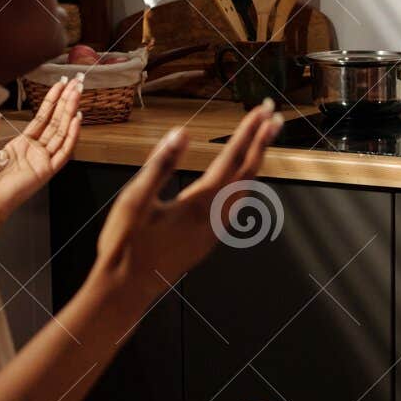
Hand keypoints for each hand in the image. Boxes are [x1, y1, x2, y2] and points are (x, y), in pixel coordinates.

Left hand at [0, 75, 82, 231]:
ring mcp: (44, 160)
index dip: (52, 101)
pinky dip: (72, 135)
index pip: (43, 118)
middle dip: (66, 101)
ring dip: (71, 112)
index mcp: (24, 145)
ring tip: (78, 93)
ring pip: (62, 131)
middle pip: (56, 121)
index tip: (61, 85)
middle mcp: (37, 151)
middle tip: (77, 83)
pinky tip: (77, 119)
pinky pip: (63, 151)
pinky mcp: (47, 170)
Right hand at [88, 101, 282, 314]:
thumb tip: (183, 134)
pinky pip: (235, 206)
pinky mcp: (207, 241)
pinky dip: (244, 183)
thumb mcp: (134, 200)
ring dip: (255, 162)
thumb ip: (160, 165)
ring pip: (246, 191)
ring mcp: (213, 232)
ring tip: (262, 140)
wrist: (126, 290)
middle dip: (262, 142)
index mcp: (199, 204)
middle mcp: (214, 217)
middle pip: (248, 173)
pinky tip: (238, 179)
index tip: (264, 110)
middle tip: (274, 115)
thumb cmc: (125, 246)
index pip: (231, 158)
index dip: (249, 131)